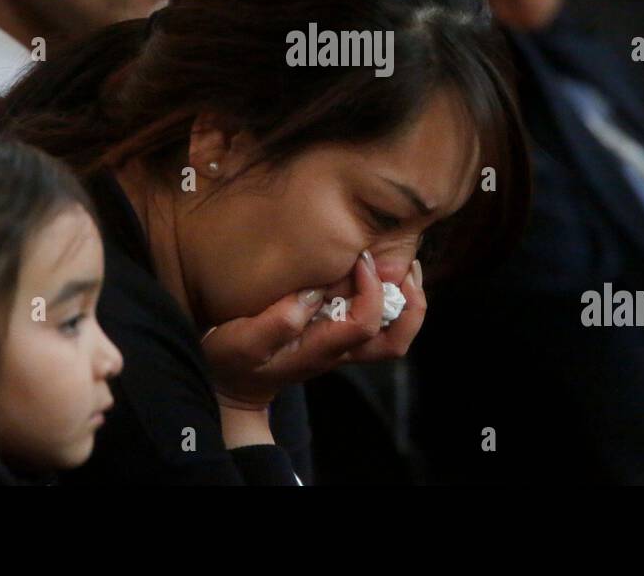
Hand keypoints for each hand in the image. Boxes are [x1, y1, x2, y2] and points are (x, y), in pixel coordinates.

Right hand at [201, 253, 426, 406]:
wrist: (231, 386)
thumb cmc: (232, 361)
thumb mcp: (242, 343)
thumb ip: (277, 322)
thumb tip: (313, 293)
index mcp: (319, 350)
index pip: (365, 323)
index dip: (371, 289)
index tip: (359, 258)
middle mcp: (338, 351)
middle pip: (394, 340)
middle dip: (412, 302)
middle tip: (406, 264)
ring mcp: (340, 345)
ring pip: (392, 333)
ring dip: (406, 300)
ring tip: (403, 264)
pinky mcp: (335, 335)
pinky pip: (376, 321)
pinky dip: (387, 297)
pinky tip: (376, 271)